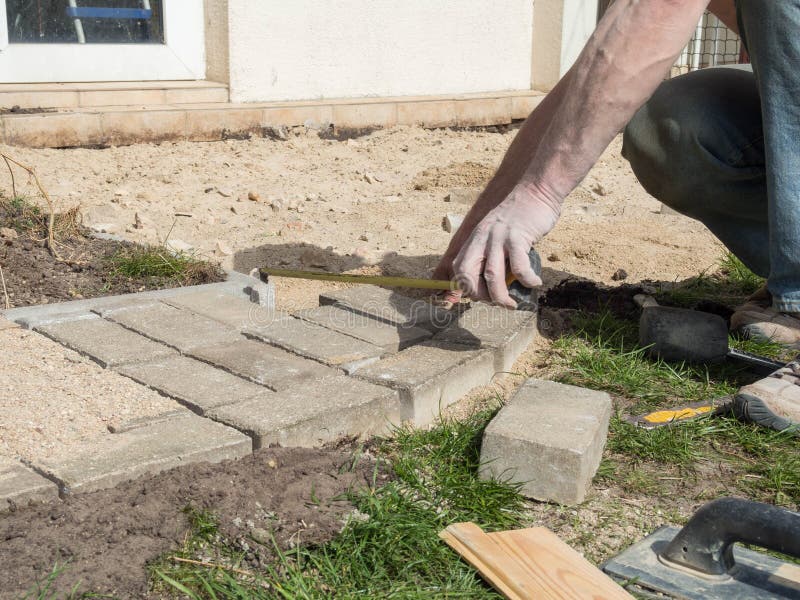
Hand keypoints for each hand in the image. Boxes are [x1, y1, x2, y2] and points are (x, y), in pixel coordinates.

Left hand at [451, 184, 558, 306]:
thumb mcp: (496, 230)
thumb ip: (491, 250)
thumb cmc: (519, 214)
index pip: (458, 268)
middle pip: (468, 276)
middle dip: (478, 296)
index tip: (481, 296)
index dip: (464, 287)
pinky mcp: (518, 237)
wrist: (537, 189)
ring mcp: (499, 238)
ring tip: (511, 305)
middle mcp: (482, 238)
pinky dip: (527, 280)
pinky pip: (519, 267)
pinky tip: (534, 283)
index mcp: (475, 238)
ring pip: (491, 277)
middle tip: (495, 303)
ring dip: (500, 297)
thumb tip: (493, 279)